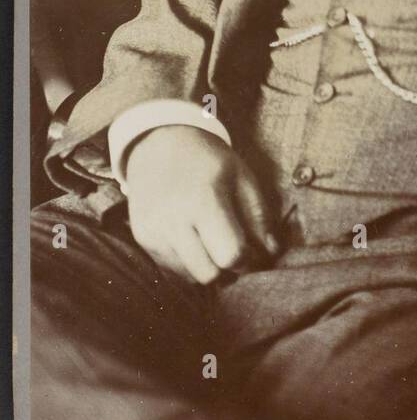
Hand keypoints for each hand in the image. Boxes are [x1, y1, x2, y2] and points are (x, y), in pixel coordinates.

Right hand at [124, 125, 278, 284]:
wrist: (159, 142)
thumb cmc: (208, 159)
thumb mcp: (242, 177)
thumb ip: (260, 216)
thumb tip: (272, 252)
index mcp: (202, 201)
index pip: (229, 255)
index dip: (247, 259)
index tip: (251, 250)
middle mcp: (172, 221)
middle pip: (208, 274)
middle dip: (227, 270)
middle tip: (234, 251)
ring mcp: (153, 232)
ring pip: (189, 277)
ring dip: (207, 268)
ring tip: (213, 244)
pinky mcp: (142, 239)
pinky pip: (170, 270)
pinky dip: (187, 264)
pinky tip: (194, 240)